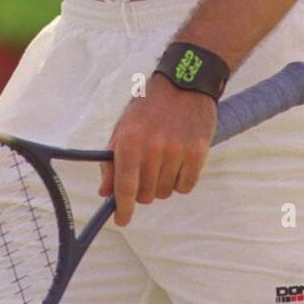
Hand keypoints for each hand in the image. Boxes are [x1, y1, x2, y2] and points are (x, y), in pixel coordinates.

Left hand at [98, 75, 216, 226]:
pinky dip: (180, 181)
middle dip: (143, 191)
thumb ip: (111, 161)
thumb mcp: (123, 127)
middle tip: (146, 175)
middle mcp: (153, 148)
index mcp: (130, 141)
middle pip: (146, 194)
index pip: (125, 187)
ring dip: (162, 184)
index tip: (122, 220)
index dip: (123, 208)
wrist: (185, 83)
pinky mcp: (198, 153)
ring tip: (164, 162)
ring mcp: (177, 151)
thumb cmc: (149, 106)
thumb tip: (105, 192)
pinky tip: (178, 163)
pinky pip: (186, 186)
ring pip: (166, 191)